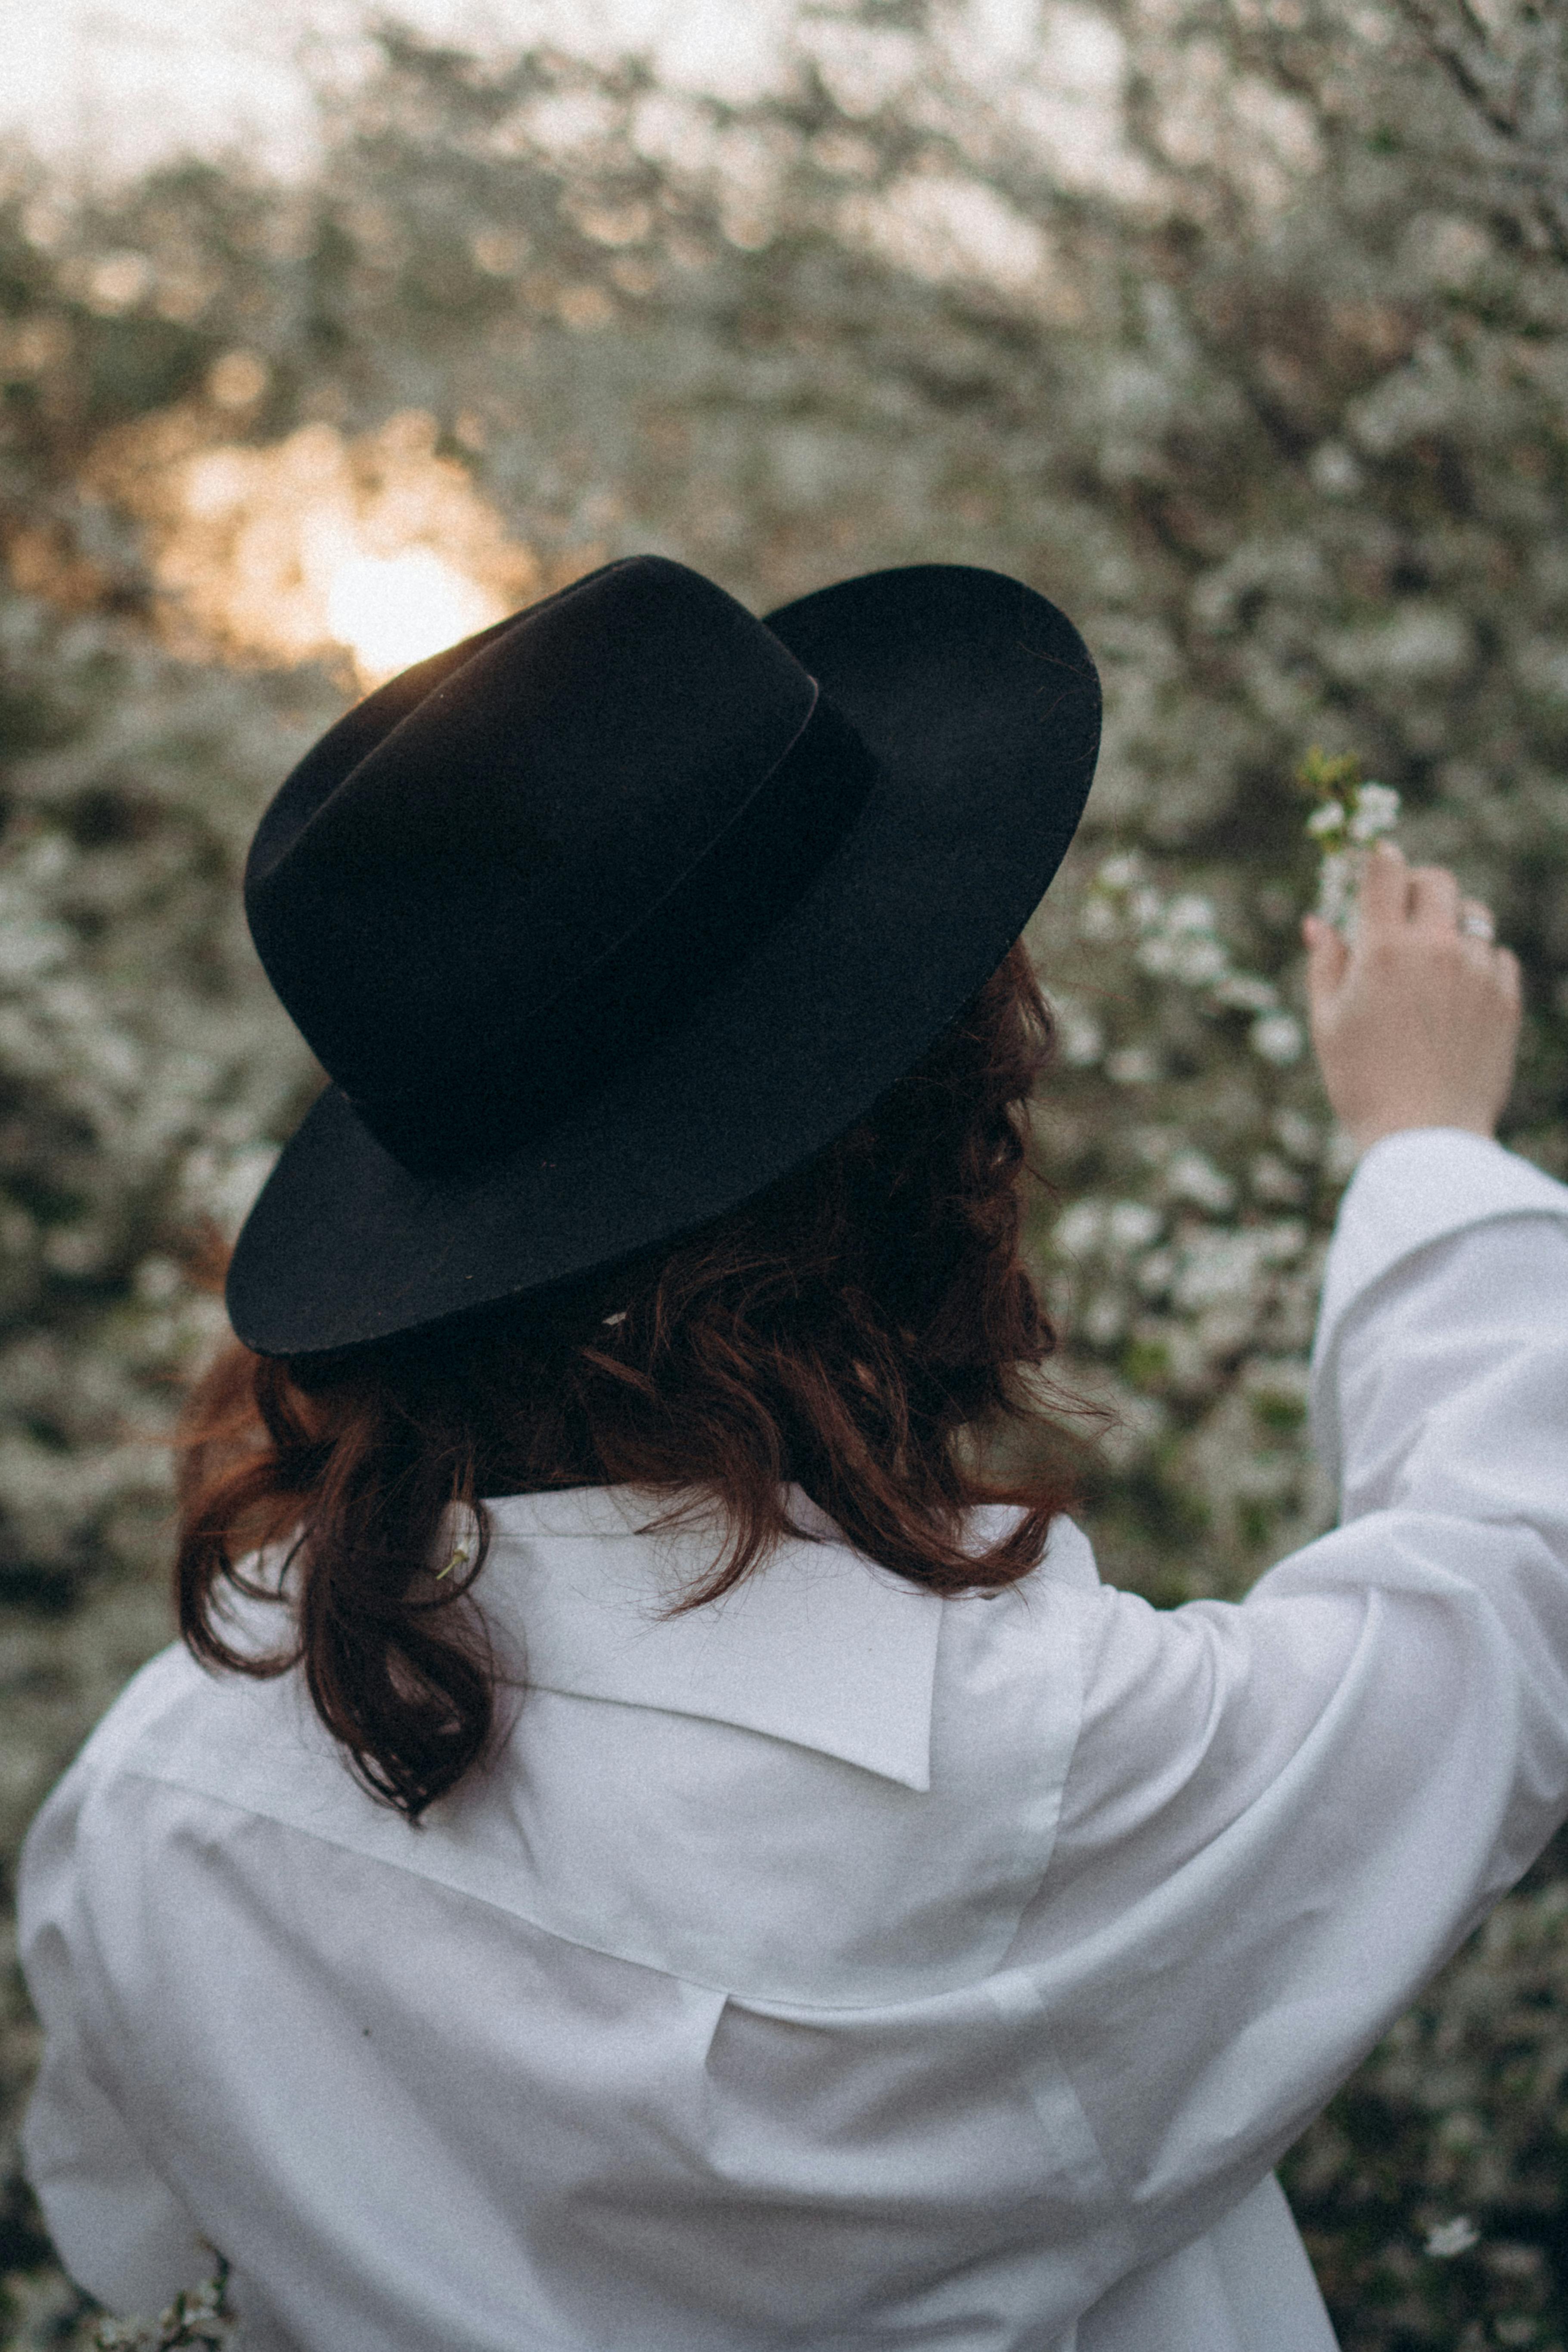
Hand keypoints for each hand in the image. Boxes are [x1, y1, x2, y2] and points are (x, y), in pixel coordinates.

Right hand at [1303, 841, 1521, 1155]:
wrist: (1425, 1138)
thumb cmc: (1362, 1083)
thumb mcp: (1328, 1022)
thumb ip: (1325, 963)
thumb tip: (1320, 920)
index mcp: (1384, 949)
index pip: (1386, 869)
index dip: (1378, 860)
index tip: (1375, 866)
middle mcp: (1437, 949)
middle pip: (1437, 880)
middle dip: (1416, 887)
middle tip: (1401, 914)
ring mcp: (1478, 972)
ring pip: (1474, 915)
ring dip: (1451, 925)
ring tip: (1432, 961)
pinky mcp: (1506, 998)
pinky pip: (1498, 955)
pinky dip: (1479, 961)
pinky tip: (1457, 994)